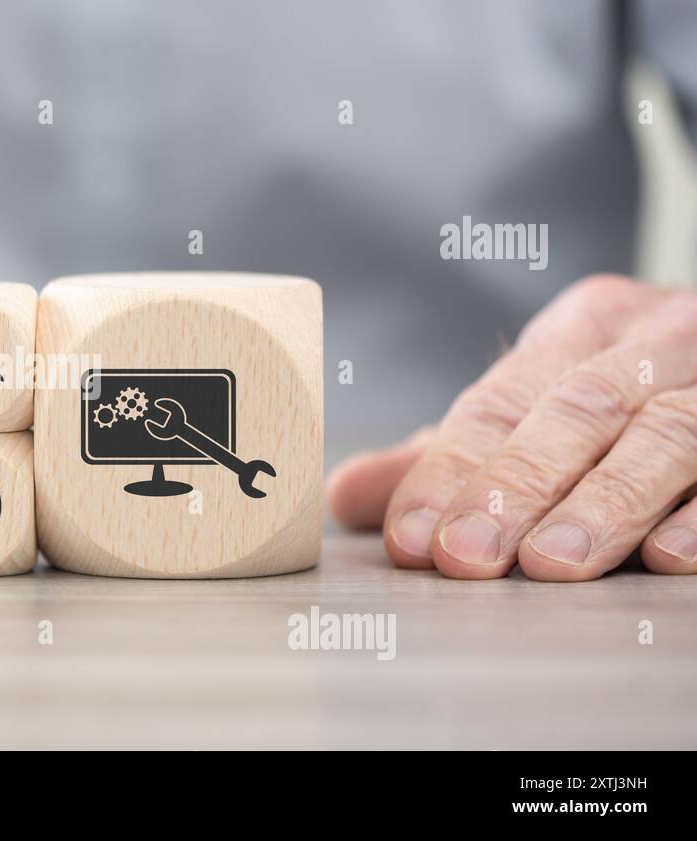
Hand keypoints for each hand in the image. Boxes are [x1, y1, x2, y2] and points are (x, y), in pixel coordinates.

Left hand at [328, 275, 696, 581]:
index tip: (410, 538)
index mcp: (583, 326)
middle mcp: (655, 341)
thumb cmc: (624, 397)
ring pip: (666, 435)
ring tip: (550, 564)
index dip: (450, 470)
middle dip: (515, 487)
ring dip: (605, 504)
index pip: (500, 400)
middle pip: (578, 409)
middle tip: (466, 557)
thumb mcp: (536, 409)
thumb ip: (448, 456)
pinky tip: (667, 558)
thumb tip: (344, 497)